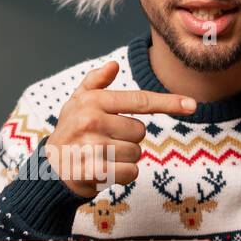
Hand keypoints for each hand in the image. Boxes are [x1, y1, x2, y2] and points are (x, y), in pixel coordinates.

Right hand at [44, 60, 196, 198]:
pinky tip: (104, 172)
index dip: (168, 103)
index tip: (193, 105)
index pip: (139, 101)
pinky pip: (130, 172)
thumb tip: (113, 65)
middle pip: (140, 132)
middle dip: (128, 140)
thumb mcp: (75, 104)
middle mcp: (92, 121)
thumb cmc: (68, 134)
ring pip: (136, 154)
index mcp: (93, 102)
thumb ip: (94, 83)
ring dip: (124, 159)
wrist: (47, 171)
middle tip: (105, 143)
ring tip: (102, 157)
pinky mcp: (95, 171)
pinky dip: (122, 175)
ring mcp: (93, 146)